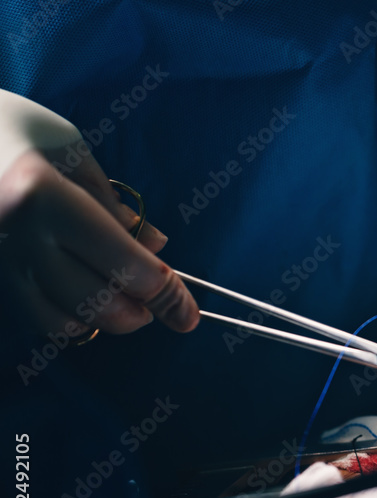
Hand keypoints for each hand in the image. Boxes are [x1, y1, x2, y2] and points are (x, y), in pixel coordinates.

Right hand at [0, 91, 198, 338]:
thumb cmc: (14, 128)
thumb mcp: (72, 150)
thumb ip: (114, 205)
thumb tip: (156, 247)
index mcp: (44, 196)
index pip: (125, 265)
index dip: (166, 294)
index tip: (189, 314)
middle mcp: (18, 236)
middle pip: (97, 303)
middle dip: (140, 312)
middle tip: (161, 304)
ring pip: (64, 321)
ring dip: (106, 321)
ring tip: (127, 301)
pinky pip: (35, 316)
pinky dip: (71, 322)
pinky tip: (89, 304)